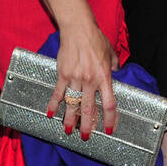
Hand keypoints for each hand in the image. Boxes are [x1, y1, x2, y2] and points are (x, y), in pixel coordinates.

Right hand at [49, 19, 118, 139]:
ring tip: (68, 130)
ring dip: (70, 119)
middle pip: (89, 108)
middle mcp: (90, 80)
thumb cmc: (96, 39)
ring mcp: (75, 78)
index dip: (110, 119)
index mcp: (104, 77)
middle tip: (86, 137)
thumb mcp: (110, 52)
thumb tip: (117, 72)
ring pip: (73, 103)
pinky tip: (49, 113)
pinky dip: (53, 103)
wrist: (78, 29)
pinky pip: (58, 92)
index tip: (109, 130)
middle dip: (87, 125)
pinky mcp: (63, 74)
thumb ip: (114, 65)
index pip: (109, 103)